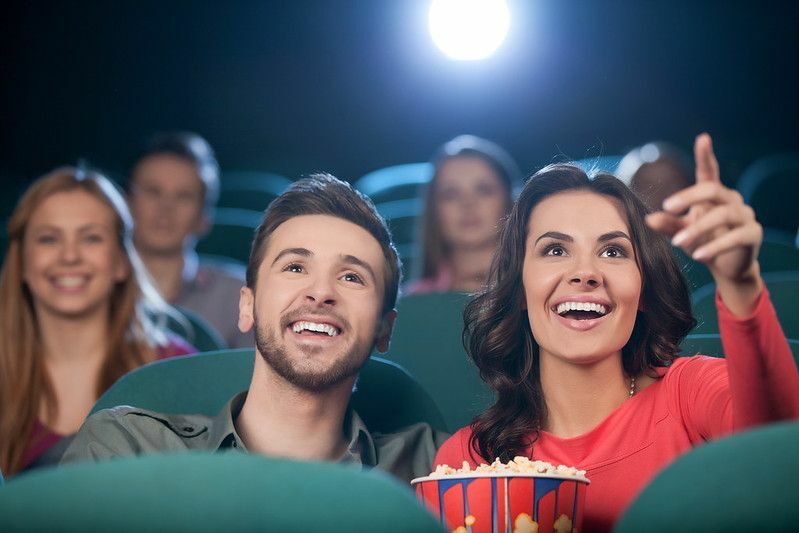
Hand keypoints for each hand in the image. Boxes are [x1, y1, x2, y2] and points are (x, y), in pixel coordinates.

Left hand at [645, 133, 762, 312]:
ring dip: (698, 228)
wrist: (726, 268)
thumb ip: (667, 225)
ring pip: (723, 214)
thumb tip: (648, 218)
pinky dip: (715, 246)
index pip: (709, 171)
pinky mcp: (753, 234)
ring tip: (678, 242)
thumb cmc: (703, 243)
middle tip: (668, 207)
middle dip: (689, 197)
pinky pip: (736, 237)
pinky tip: (699, 256)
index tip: (703, 138)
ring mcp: (745, 216)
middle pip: (712, 189)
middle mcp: (732, 200)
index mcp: (713, 195)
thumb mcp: (681, 233)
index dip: (706, 155)